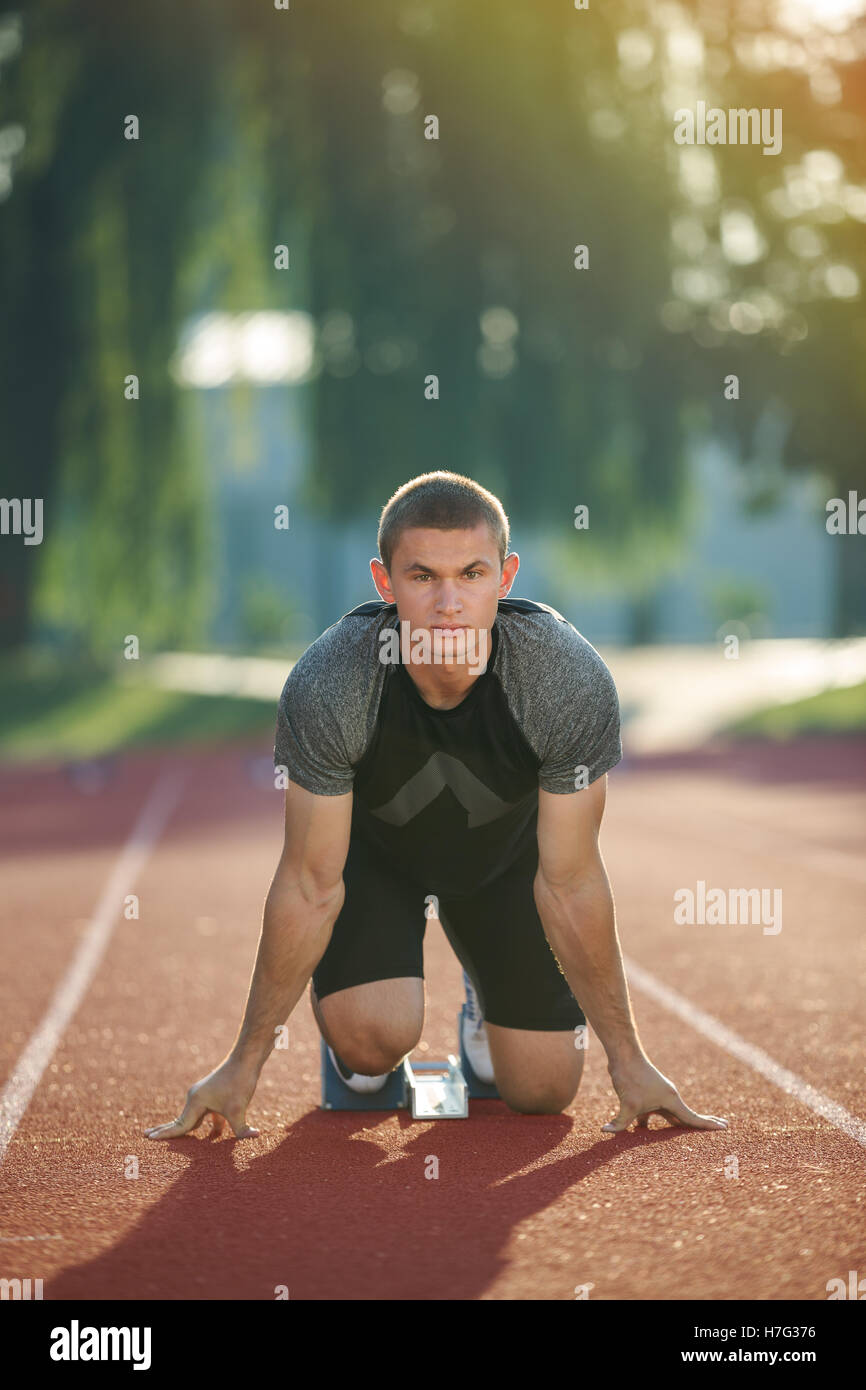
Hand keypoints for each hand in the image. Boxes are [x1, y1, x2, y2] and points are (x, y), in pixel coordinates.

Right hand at [144, 1058, 260, 1140]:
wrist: (246, 1059)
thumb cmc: (239, 1082)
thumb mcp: (239, 1109)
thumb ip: (241, 1129)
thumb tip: (254, 1136)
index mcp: (196, 1102)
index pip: (179, 1125)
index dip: (165, 1134)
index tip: (149, 1138)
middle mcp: (196, 1098)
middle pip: (180, 1120)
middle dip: (165, 1129)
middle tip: (146, 1135)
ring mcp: (204, 1095)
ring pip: (194, 1118)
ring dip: (187, 1130)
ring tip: (171, 1136)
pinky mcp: (214, 1095)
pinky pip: (207, 1114)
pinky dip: (208, 1125)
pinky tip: (214, 1135)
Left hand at [603, 1055, 727, 1132]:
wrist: (623, 1054)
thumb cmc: (630, 1077)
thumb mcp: (627, 1103)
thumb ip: (620, 1123)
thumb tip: (606, 1131)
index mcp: (671, 1100)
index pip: (692, 1118)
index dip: (708, 1125)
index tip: (725, 1128)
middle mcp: (668, 1098)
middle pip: (686, 1117)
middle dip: (701, 1124)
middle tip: (723, 1127)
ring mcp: (657, 1096)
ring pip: (668, 1117)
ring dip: (673, 1128)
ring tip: (684, 1140)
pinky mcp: (645, 1095)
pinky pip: (652, 1115)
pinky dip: (649, 1125)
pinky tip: (640, 1133)